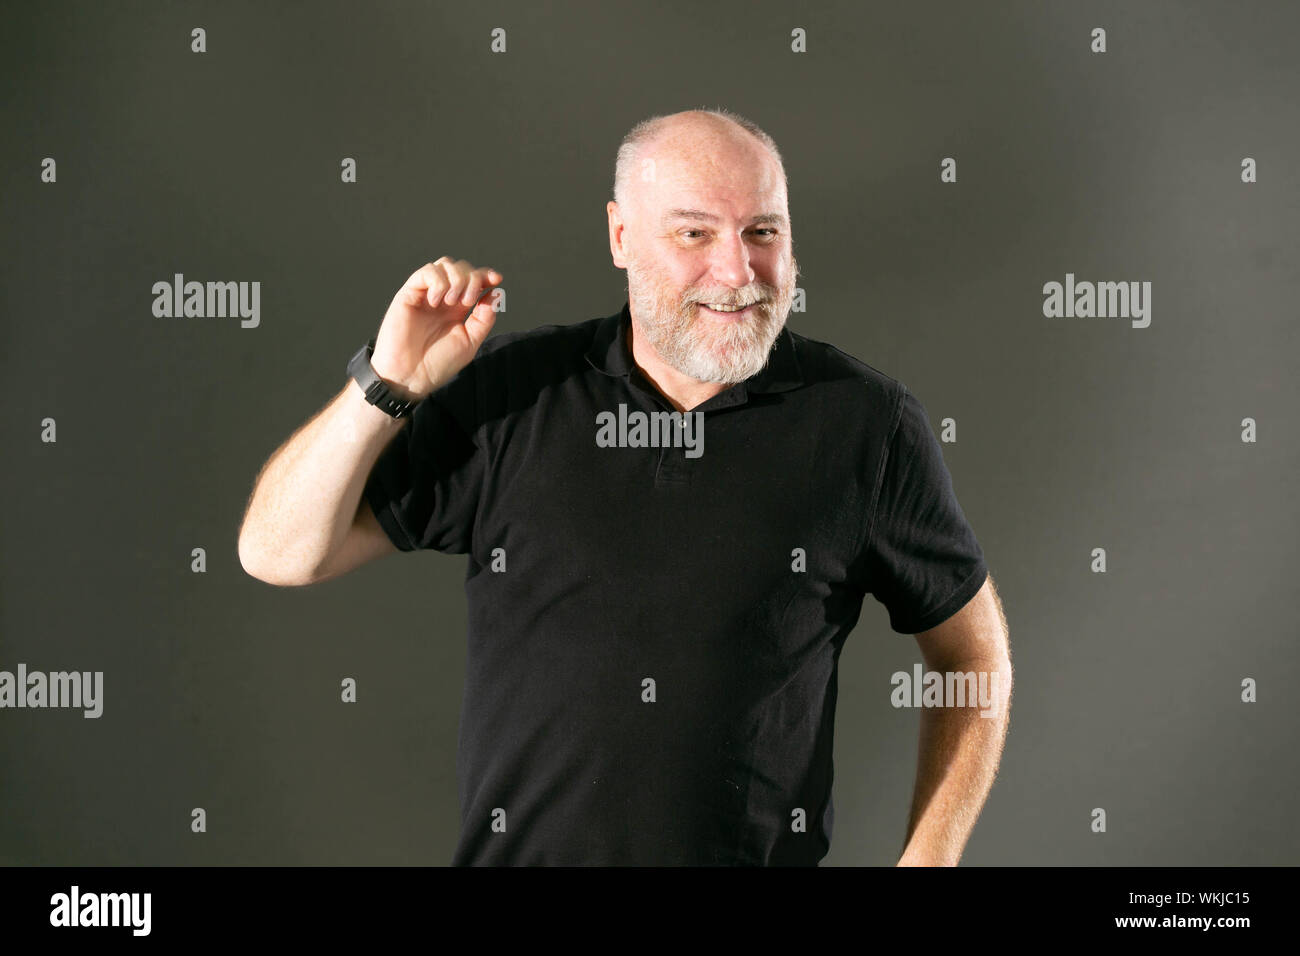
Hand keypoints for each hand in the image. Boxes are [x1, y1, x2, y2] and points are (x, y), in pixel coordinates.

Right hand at [370, 257, 503, 399]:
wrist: (411, 376)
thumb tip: (496, 293)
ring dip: (456, 279)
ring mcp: (426, 294)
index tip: (496, 279)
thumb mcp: (470, 341)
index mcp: (459, 309)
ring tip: (452, 302)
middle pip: (462, 269)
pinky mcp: (409, 294)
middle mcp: (443, 299)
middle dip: (472, 279)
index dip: (486, 275)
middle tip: (468, 301)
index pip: (475, 281)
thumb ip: (484, 317)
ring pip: (445, 264)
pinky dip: (437, 282)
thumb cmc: (438, 364)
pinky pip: (427, 271)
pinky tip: (435, 301)